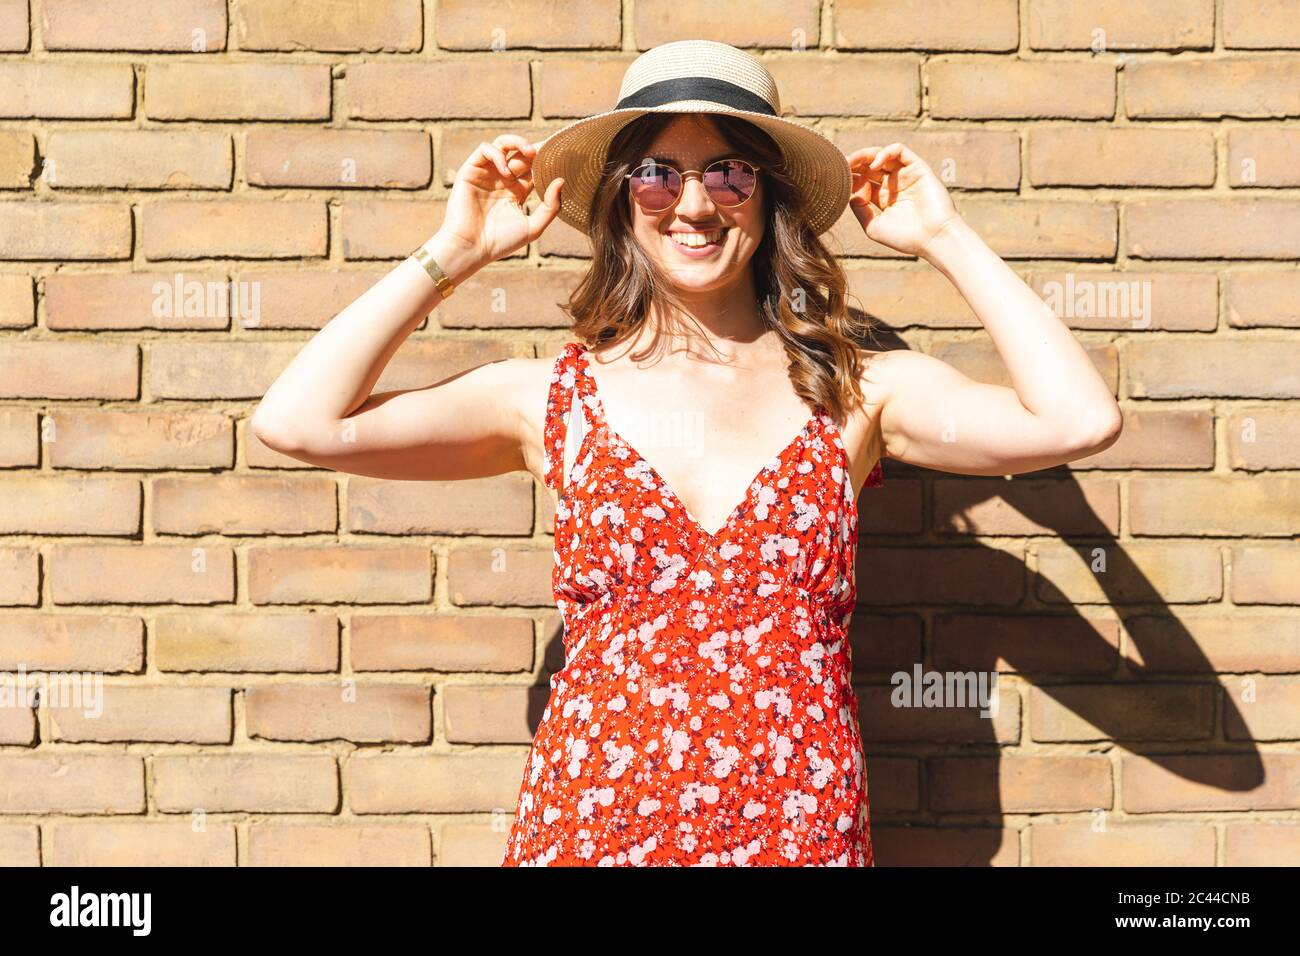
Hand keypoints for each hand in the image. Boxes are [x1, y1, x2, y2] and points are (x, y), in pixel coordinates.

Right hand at [437, 134, 563, 268]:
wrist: (471, 248)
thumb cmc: (501, 242)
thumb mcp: (533, 227)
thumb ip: (550, 206)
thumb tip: (561, 181)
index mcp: (517, 192)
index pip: (533, 169)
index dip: (545, 160)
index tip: (561, 155)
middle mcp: (502, 180)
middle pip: (521, 154)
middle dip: (535, 149)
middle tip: (549, 149)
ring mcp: (486, 174)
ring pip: (503, 145)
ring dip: (517, 142)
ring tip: (531, 153)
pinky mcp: (470, 171)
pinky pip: (485, 149)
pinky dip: (497, 154)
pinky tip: (506, 172)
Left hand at [846, 143, 960, 258]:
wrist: (933, 238)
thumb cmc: (905, 237)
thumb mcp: (873, 226)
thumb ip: (859, 208)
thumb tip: (851, 190)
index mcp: (882, 198)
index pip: (861, 180)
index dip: (848, 178)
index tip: (834, 181)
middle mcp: (893, 184)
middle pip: (868, 166)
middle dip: (852, 164)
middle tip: (838, 166)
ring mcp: (905, 175)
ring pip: (882, 155)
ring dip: (864, 155)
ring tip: (851, 161)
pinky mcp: (918, 168)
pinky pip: (900, 150)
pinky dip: (885, 152)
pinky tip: (874, 164)